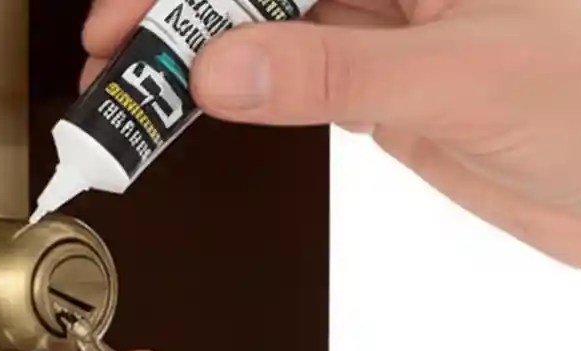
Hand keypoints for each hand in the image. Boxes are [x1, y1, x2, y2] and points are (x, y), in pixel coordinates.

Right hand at [81, 0, 580, 270]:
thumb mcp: (467, 76)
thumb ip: (336, 70)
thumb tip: (223, 69)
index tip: (131, 19)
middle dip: (176, 11)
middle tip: (113, 61)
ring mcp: (384, 27)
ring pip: (265, 23)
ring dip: (195, 56)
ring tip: (137, 93)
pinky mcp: (379, 82)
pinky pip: (286, 75)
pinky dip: (234, 95)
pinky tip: (199, 109)